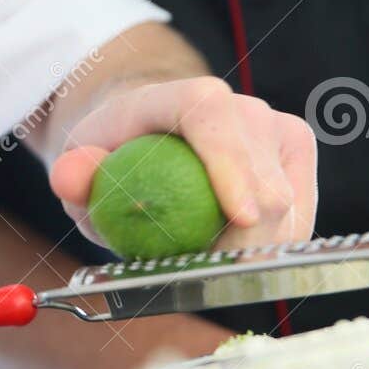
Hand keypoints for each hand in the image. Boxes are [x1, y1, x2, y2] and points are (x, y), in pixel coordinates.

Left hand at [48, 77, 316, 249]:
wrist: (151, 134)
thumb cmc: (117, 152)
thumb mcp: (83, 163)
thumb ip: (73, 172)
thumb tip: (69, 181)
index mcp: (186, 97)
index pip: (215, 118)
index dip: (232, 165)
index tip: (241, 217)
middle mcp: (243, 108)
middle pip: (265, 180)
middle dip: (241, 242)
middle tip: (193, 271)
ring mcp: (277, 131)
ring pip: (289, 209)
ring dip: (252, 251)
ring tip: (202, 254)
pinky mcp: (297, 157)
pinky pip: (299, 221)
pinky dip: (269, 248)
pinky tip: (230, 250)